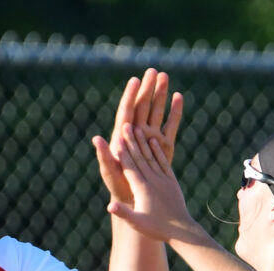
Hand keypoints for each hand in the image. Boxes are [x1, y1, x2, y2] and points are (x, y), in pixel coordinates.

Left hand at [94, 68, 183, 205]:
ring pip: (156, 111)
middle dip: (147, 89)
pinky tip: (178, 97)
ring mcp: (150, 137)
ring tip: (165, 76)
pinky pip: (170, 125)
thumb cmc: (118, 185)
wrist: (135, 196)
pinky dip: (174, 111)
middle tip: (153, 71)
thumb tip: (95, 139)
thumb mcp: (109, 172)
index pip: (127, 111)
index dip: (130, 96)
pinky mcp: (163, 145)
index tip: (135, 80)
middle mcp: (137, 133)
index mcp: (123, 136)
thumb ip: (104, 156)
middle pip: (142, 106)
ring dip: (160, 94)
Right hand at [106, 123, 208, 245]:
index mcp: (142, 189)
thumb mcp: (138, 223)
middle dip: (131, 141)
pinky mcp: (171, 181)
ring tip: (137, 128)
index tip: (117, 138)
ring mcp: (163, 180)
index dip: (123, 152)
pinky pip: (163, 163)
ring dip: (143, 142)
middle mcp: (153, 181)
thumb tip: (110, 206)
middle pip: (140, 157)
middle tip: (125, 125)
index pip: (130, 167)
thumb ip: (124, 213)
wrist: (182, 231)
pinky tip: (154, 141)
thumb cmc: (157, 229)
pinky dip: (158, 151)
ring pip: (151, 157)